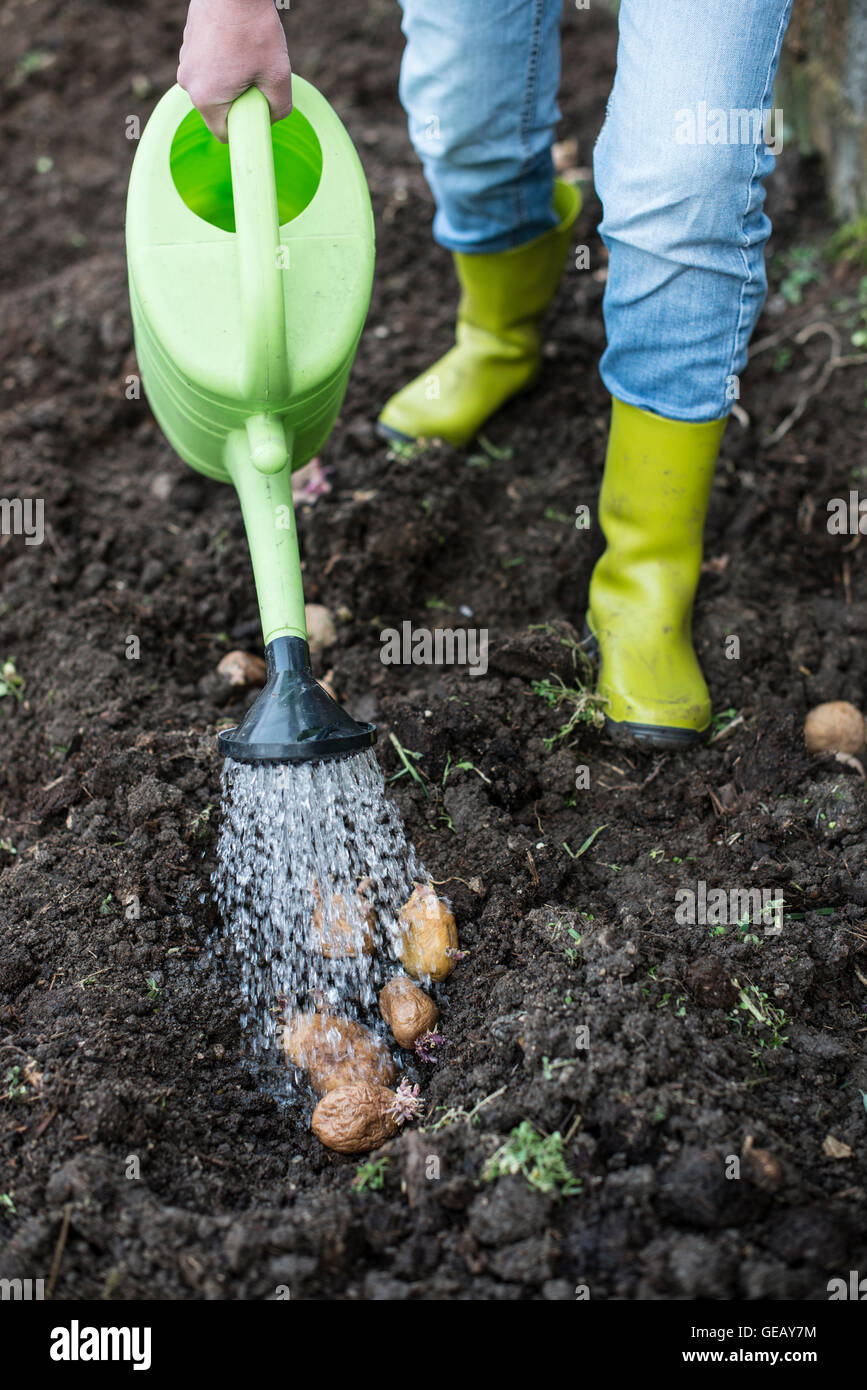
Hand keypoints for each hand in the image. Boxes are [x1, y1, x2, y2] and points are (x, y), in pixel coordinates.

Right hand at [178, 0, 291, 141]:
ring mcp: (185, 60)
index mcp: (206, 98)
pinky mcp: (188, 43)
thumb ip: (279, 107)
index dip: (244, 127)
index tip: (257, 110)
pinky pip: (208, 65)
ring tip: (247, 54)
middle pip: (218, 108)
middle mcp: (188, 82)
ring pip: (213, 85)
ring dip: (231, 79)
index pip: (223, 133)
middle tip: (257, 76)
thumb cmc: (254, 29)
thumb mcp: (278, 75)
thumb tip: (272, 119)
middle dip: (239, 100)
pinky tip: (237, 42)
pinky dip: (223, 60)